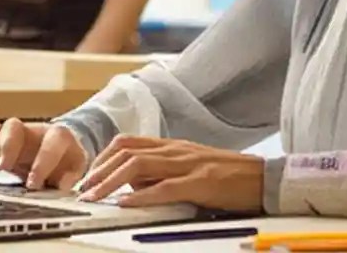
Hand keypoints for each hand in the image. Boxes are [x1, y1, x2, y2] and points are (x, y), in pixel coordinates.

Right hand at [0, 119, 88, 190]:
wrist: (61, 149)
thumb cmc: (67, 160)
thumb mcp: (76, 168)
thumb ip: (70, 176)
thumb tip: (61, 184)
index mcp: (57, 135)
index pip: (50, 143)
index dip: (42, 163)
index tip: (33, 184)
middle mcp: (32, 130)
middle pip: (13, 127)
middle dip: (6, 148)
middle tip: (1, 169)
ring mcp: (14, 134)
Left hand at [77, 136, 263, 211]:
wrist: (263, 177)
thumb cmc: (228, 175)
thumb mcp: (188, 167)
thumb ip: (161, 171)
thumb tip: (132, 184)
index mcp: (171, 146)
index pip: (126, 143)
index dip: (102, 158)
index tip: (88, 176)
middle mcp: (175, 150)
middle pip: (125, 151)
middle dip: (99, 170)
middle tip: (83, 189)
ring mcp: (187, 164)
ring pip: (138, 165)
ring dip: (111, 181)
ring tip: (96, 196)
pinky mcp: (200, 182)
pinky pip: (164, 187)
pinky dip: (142, 195)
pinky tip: (127, 202)